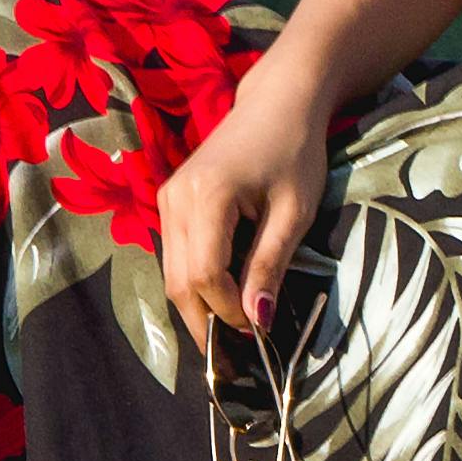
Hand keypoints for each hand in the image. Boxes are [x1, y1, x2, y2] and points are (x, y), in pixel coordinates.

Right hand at [156, 80, 328, 353]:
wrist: (278, 101)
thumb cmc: (295, 150)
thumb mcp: (293, 211)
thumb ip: (270, 264)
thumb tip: (259, 320)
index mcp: (206, 197)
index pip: (205, 275)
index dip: (228, 312)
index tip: (260, 331)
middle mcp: (175, 198)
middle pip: (178, 281)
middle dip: (205, 323)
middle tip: (236, 358)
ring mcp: (167, 198)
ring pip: (171, 273)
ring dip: (198, 308)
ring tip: (230, 335)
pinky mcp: (170, 200)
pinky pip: (175, 255)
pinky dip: (195, 284)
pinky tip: (221, 299)